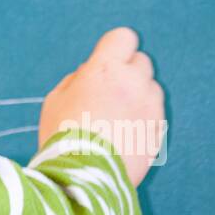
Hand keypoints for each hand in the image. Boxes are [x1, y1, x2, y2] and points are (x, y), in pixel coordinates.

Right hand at [37, 27, 164, 186]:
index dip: (115, 48)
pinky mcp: (159, 130)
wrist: (83, 176)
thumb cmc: (62, 134)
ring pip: (152, 87)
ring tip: (119, 117)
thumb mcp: (55, 100)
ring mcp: (150, 107)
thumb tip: (89, 73)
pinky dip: (145, 117)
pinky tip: (127, 133)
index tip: (106, 62)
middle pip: (141, 61)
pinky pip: (155, 113)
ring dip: (139, 94)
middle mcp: (133, 82)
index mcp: (105, 69)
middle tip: (109, 92)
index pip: (124, 37)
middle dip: (127, 71)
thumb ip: (76, 79)